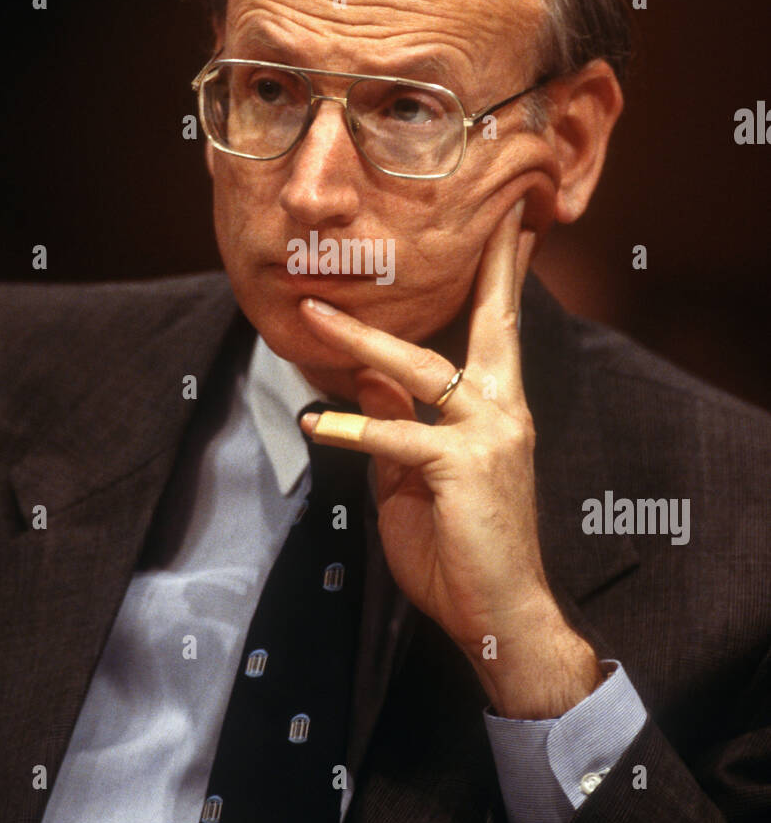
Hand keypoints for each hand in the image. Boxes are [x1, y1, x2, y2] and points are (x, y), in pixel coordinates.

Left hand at [299, 196, 601, 718]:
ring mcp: (490, 435)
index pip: (499, 330)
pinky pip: (397, 437)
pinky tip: (314, 425)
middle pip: (495, 322)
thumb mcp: (416, 477)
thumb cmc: (461, 548)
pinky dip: (352, 430)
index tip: (508, 226)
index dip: (501, 277)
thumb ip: (397, 424)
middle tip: (494, 209)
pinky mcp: (463, 466)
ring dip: (362, 338)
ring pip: (423, 368)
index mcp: (500, 409)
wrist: (502, 614)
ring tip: (313, 312)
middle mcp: (505, 411)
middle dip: (490, 263)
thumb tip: (368, 378)